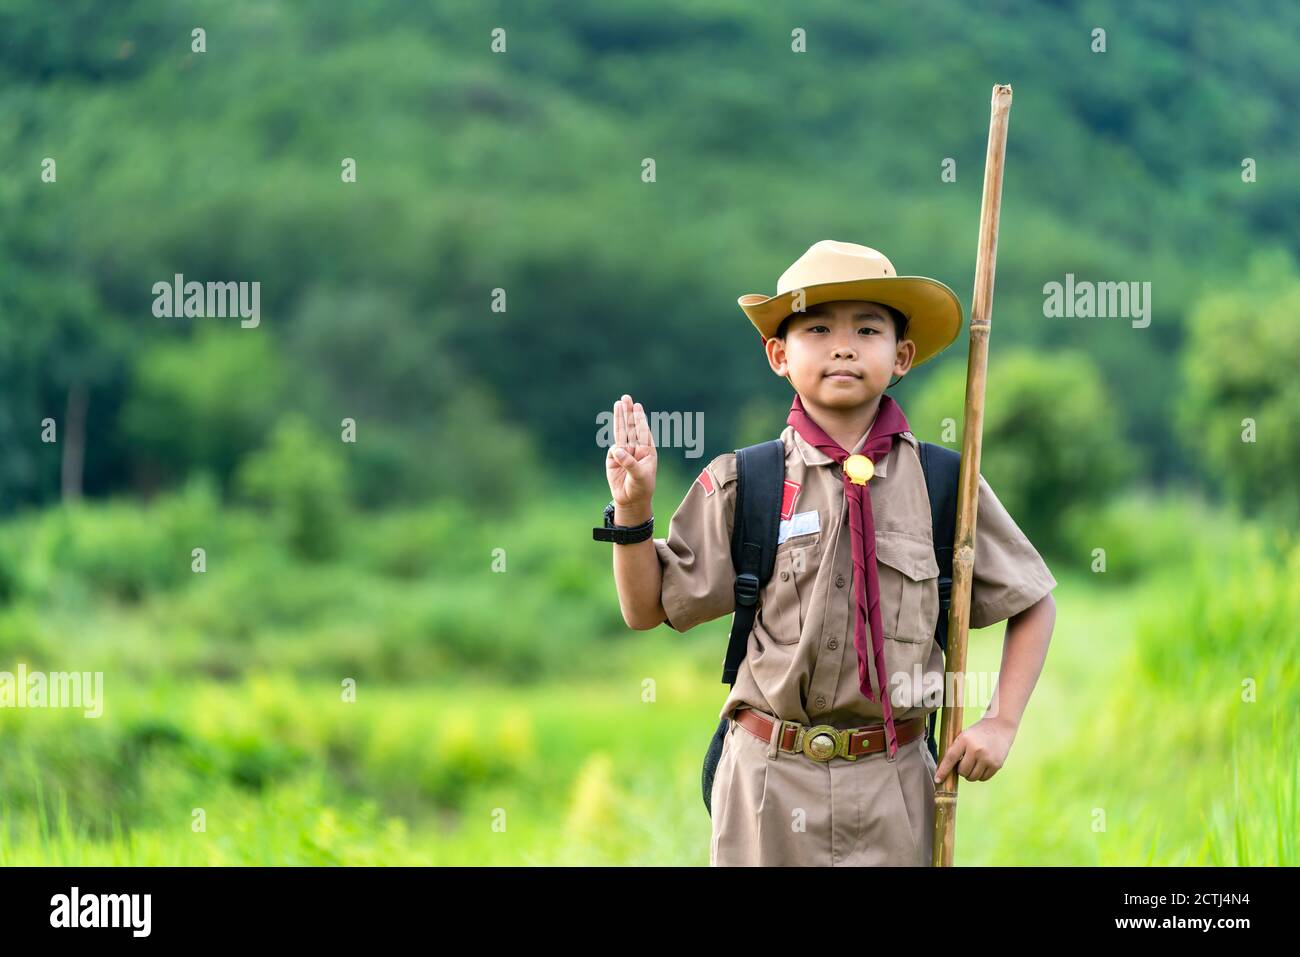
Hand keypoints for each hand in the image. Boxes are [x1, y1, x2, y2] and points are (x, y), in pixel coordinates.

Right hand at [605, 394, 656, 513]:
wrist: (630, 500)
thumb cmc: (640, 487)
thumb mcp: (639, 476)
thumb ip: (629, 462)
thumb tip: (616, 449)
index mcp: (647, 450)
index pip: (643, 431)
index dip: (639, 418)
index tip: (637, 406)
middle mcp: (636, 448)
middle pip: (631, 426)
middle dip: (628, 412)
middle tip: (626, 397)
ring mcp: (624, 452)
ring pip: (621, 432)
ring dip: (619, 418)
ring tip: (618, 403)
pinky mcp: (612, 458)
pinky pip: (612, 449)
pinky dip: (614, 451)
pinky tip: (618, 459)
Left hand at [932, 716, 1015, 783]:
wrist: (1000, 726)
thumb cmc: (978, 732)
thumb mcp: (964, 735)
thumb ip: (956, 749)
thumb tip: (946, 770)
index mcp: (965, 739)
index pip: (951, 758)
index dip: (943, 770)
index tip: (938, 779)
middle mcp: (976, 749)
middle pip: (962, 771)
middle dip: (961, 770)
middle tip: (965, 761)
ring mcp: (987, 758)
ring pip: (972, 777)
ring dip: (970, 774)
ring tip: (974, 763)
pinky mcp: (996, 765)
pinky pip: (983, 779)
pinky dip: (980, 775)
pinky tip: (982, 765)